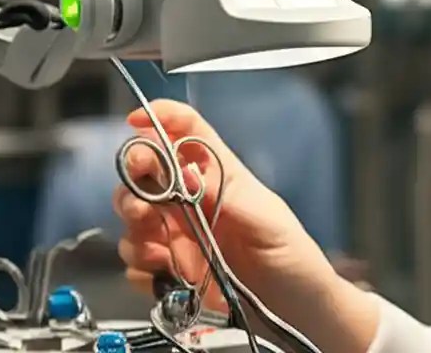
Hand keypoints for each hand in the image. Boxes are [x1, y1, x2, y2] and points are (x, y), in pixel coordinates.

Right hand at [113, 99, 377, 351]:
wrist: (296, 312)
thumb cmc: (294, 260)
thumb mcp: (269, 222)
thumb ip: (228, 197)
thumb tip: (188, 172)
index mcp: (222, 178)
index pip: (188, 133)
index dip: (162, 118)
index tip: (138, 118)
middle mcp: (195, 202)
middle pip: (146, 174)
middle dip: (133, 182)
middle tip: (143, 206)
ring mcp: (181, 235)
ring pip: (135, 216)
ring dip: (133, 228)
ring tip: (156, 248)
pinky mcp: (172, 271)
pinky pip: (137, 263)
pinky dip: (140, 267)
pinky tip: (164, 274)